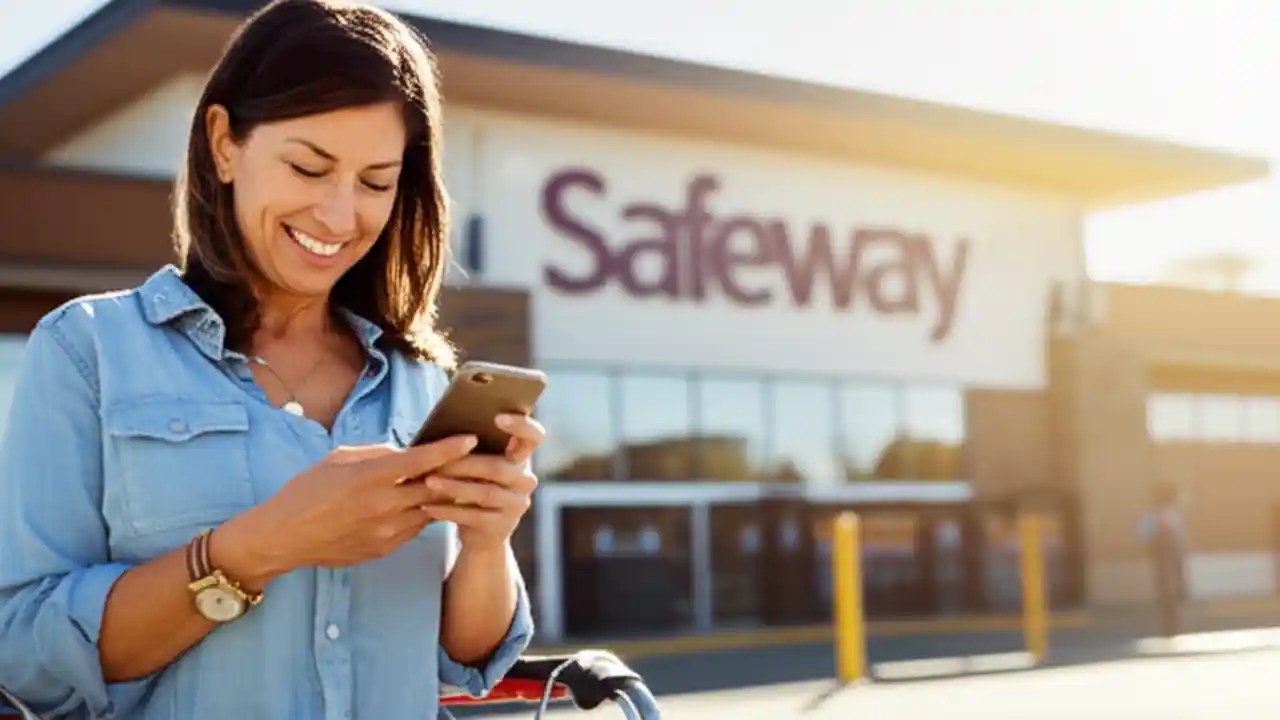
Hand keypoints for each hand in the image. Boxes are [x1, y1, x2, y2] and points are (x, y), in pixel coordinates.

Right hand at [212, 434, 478, 587]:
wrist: (284, 537)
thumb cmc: (307, 491)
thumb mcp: (338, 459)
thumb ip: (377, 454)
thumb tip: (405, 452)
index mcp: (370, 477)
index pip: (420, 461)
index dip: (449, 449)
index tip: (471, 440)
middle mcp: (383, 505)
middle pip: (434, 488)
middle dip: (455, 474)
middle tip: (472, 461)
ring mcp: (385, 531)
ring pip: (429, 511)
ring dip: (440, 497)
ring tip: (452, 483)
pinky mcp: (384, 549)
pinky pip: (414, 529)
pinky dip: (421, 514)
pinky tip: (420, 504)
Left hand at [421, 413, 543, 550]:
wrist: (480, 533)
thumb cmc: (472, 484)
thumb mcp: (477, 463)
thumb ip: (471, 445)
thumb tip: (444, 424)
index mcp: (521, 456)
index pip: (534, 436)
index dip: (521, 425)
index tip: (497, 417)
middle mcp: (525, 479)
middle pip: (498, 467)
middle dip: (463, 463)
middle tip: (435, 459)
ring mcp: (516, 504)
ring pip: (485, 492)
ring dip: (453, 487)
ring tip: (427, 482)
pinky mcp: (502, 526)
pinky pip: (474, 516)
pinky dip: (448, 510)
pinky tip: (427, 506)